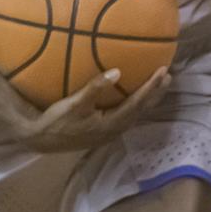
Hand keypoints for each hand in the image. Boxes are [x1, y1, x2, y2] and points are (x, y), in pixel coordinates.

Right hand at [11, 68, 169, 153]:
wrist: (42, 140)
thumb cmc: (57, 121)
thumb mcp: (75, 104)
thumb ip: (95, 88)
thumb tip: (117, 71)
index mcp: (112, 123)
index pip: (137, 102)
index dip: (151, 86)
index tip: (163, 71)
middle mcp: (115, 129)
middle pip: (141, 109)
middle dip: (155, 93)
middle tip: (168, 75)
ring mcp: (110, 131)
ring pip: (135, 113)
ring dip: (147, 99)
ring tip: (157, 86)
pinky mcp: (103, 130)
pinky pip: (126, 115)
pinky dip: (135, 104)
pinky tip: (133, 97)